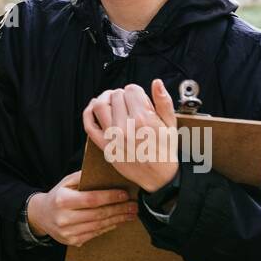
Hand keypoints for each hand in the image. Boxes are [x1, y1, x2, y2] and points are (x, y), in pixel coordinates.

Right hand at [26, 173, 137, 246]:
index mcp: (62, 200)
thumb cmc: (57, 195)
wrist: (41, 215)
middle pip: (98, 214)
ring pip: (98, 226)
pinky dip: (108, 227)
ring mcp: (67, 232)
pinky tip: (117, 222)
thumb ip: (83, 176)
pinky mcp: (72, 241)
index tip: (125, 194)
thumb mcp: (66, 182)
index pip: (91, 199)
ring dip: (117, 220)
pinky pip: (94, 234)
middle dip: (119, 209)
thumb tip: (104, 171)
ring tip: (130, 214)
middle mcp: (64, 217)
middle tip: (134, 206)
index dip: (110, 197)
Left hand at [81, 78, 178, 193]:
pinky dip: (89, 113)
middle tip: (129, 102)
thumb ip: (164, 102)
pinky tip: (95, 108)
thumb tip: (157, 82)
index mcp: (144, 119)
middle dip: (123, 95)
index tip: (140, 99)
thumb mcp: (170, 125)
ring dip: (105, 98)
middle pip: (116, 95)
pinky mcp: (104, 146)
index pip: (132, 90)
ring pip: (100, 105)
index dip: (136, 92)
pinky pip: (89, 125)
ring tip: (112, 99)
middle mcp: (126, 127)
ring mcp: (113, 136)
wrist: (159, 178)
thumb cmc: (165, 150)